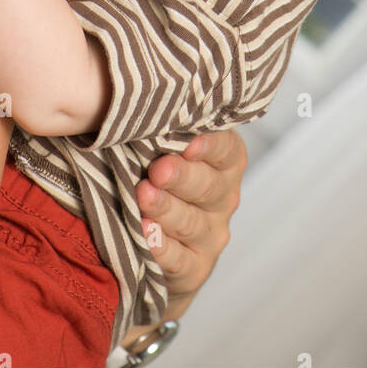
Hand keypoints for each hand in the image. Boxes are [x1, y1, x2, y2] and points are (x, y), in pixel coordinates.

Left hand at [121, 128, 246, 348]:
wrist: (159, 243)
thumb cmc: (157, 177)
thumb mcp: (167, 148)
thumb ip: (164, 129)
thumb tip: (140, 98)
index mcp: (224, 163)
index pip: (226, 150)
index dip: (209, 145)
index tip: (188, 142)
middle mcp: (223, 198)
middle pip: (209, 186)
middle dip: (182, 177)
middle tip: (158, 169)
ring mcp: (211, 235)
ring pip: (192, 222)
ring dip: (167, 209)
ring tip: (143, 195)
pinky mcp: (194, 269)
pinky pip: (179, 259)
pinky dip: (160, 246)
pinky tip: (143, 231)